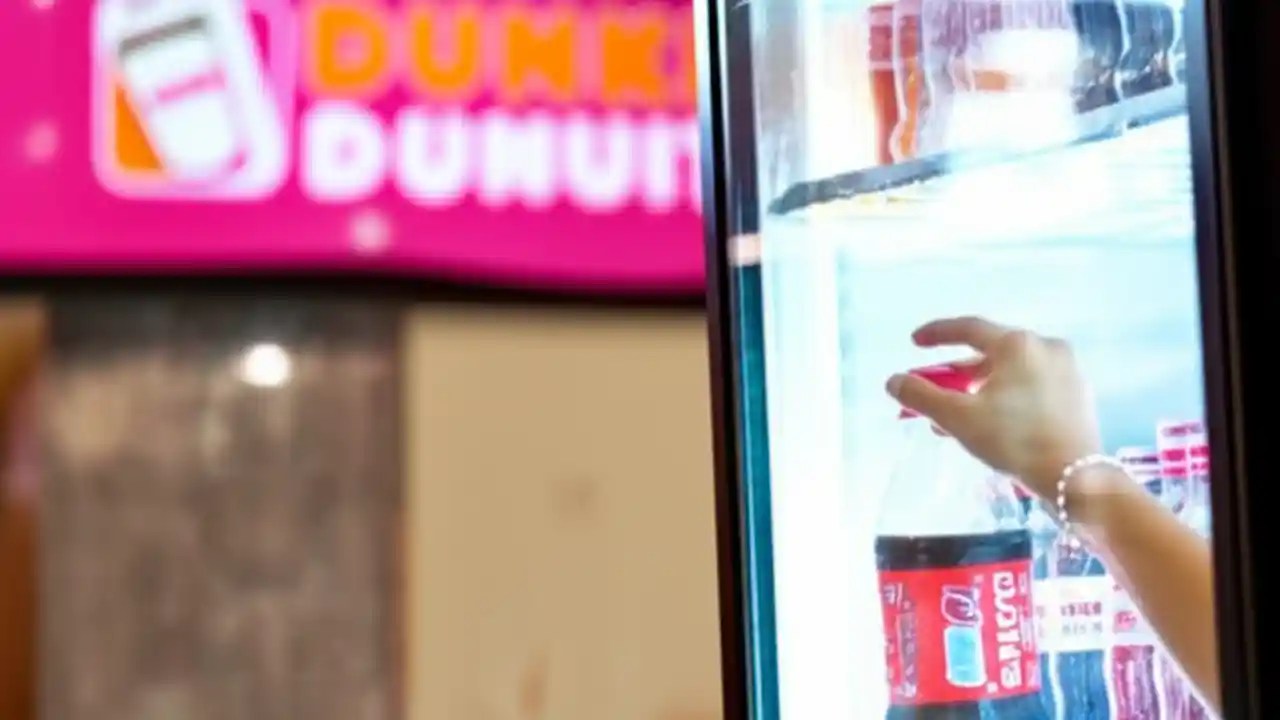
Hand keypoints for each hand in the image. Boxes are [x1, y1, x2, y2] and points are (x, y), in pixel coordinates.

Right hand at [885, 317, 1101, 501]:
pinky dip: (1008, 397)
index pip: (969, 328)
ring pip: (1012, 372)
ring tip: (960, 416)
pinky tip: (993, 423)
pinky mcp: (1079, 395)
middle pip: (991, 352)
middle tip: (936, 388)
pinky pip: (1033, 386)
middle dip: (958, 372)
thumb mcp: (958, 419)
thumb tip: (894, 381)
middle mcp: (1046, 347)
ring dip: (981, 389)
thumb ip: (921, 396)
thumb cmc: (1014, 441)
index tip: (915, 342)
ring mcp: (1068, 370)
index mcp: (1018, 344)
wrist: (1075, 478)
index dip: (937, 334)